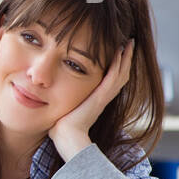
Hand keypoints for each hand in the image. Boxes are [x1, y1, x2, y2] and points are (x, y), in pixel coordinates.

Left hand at [48, 39, 134, 159]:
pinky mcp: (101, 96)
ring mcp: (104, 96)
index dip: (117, 65)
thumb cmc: (61, 126)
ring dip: (126, 57)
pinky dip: (118, 64)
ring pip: (121, 73)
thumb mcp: (64, 107)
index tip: (118, 51)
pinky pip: (113, 77)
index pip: (111, 78)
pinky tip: (121, 52)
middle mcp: (103, 96)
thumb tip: (48, 93)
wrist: (66, 136)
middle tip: (130, 42)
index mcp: (96, 98)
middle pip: (121, 73)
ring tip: (130, 42)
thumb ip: (62, 99)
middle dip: (126, 58)